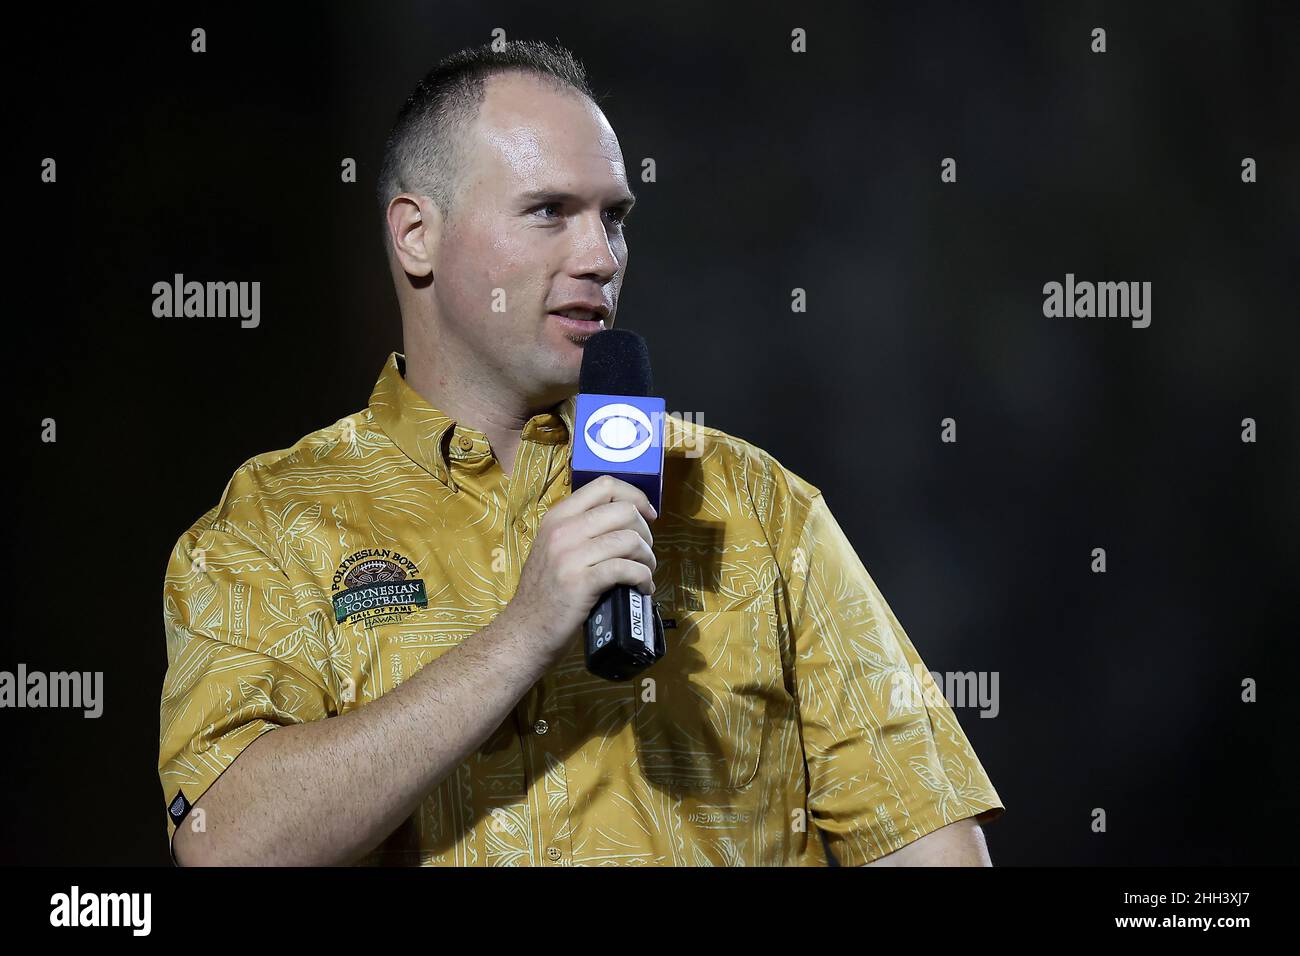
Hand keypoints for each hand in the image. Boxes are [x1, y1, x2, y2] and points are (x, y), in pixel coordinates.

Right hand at [505, 475, 657, 662]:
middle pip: (624, 511)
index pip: (604, 485)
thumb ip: (582, 529)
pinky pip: (627, 569)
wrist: (526, 631)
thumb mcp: (555, 549)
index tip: (647, 516)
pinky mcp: (581, 583)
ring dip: (647, 558)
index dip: (636, 496)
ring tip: (645, 573)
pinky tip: (642, 588)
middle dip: (646, 533)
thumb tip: (626, 519)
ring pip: (630, 540)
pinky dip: (643, 578)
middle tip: (644, 554)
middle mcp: (563, 530)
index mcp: (557, 517)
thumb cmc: (546, 592)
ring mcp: (570, 556)